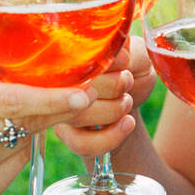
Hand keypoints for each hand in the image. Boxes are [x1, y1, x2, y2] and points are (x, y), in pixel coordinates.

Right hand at [0, 76, 93, 194]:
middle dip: (58, 110)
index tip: (82, 93)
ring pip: (26, 143)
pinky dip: (15, 153)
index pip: (13, 101)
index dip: (52, 98)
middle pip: (27, 123)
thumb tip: (45, 82)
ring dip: (28, 131)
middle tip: (82, 97)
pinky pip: (18, 165)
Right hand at [54, 33, 156, 159]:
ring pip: (77, 116)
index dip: (99, 61)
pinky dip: (110, 137)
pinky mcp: (68, 134)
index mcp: (69, 54)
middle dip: (110, 86)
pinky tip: (128, 123)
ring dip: (111, 110)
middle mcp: (57, 81)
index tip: (125, 61)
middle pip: (72, 87)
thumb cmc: (132, 69)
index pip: (69, 58)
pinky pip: (81, 143)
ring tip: (128, 101)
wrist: (133, 95)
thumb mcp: (137, 55)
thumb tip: (120, 53)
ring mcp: (60, 108)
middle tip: (128, 80)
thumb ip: (129, 50)